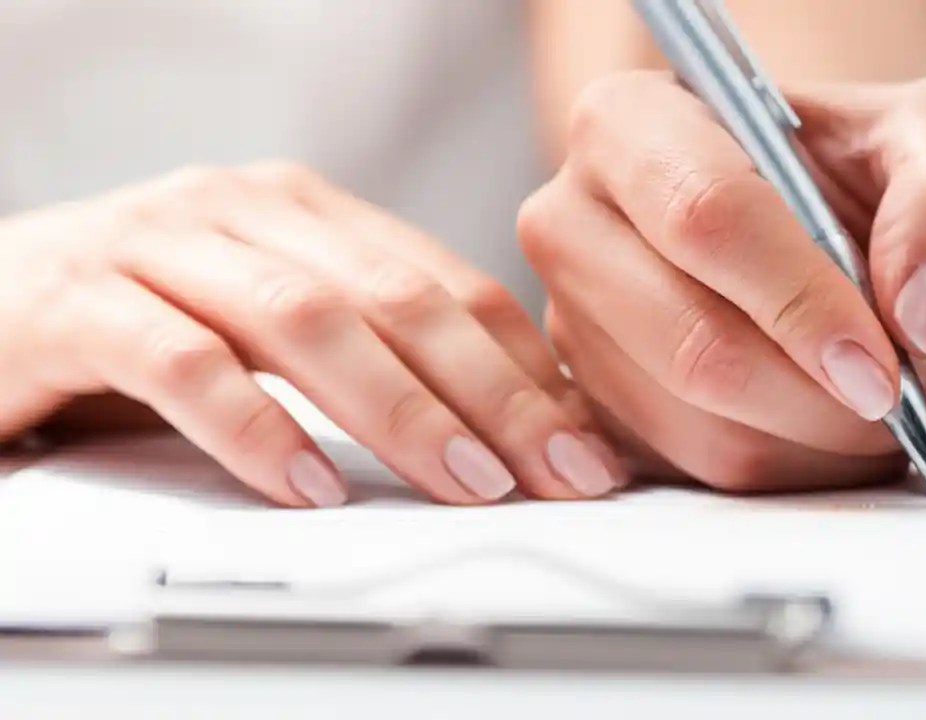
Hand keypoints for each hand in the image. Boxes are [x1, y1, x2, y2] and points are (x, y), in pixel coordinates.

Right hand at [0, 163, 624, 506]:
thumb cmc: (135, 323)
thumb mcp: (268, 327)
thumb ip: (368, 355)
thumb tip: (505, 425)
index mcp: (301, 209)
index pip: (443, 282)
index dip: (526, 366)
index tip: (585, 443)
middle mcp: (237, 210)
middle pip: (395, 297)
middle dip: (491, 393)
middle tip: (557, 471)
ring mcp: (154, 244)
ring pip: (306, 319)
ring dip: (400, 409)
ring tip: (467, 481)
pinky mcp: (73, 301)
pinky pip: (181, 361)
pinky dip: (255, 426)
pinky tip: (308, 485)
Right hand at [519, 72, 925, 489]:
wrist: (799, 208)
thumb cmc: (851, 161)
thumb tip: (922, 317)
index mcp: (628, 122)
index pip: (708, 218)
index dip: (804, 304)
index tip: (883, 367)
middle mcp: (571, 221)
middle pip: (694, 346)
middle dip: (820, 401)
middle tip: (906, 407)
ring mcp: (569, 322)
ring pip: (694, 430)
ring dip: (811, 449)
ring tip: (876, 413)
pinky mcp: (586, 402)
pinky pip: (682, 473)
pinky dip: (769, 475)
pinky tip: (817, 434)